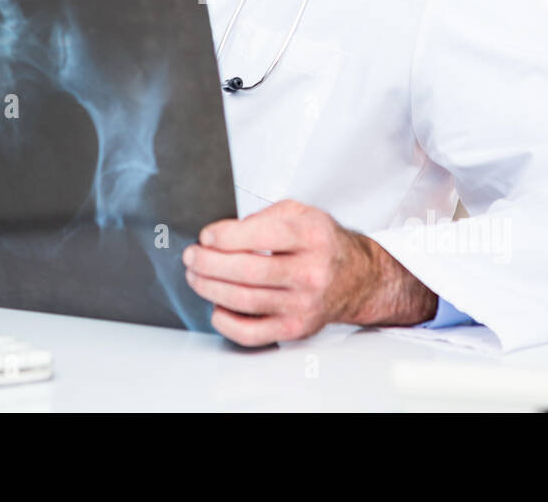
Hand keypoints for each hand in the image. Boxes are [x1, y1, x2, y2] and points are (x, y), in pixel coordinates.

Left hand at [182, 199, 436, 345]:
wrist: (356, 277)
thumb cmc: (322, 243)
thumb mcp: (299, 213)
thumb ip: (262, 218)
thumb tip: (221, 235)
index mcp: (311, 237)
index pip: (261, 236)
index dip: (225, 236)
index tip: (206, 236)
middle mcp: (310, 273)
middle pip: (247, 271)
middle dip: (209, 263)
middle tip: (192, 256)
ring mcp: (303, 305)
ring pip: (245, 301)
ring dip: (210, 288)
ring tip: (195, 276)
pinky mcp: (295, 329)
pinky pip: (252, 333)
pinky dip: (226, 322)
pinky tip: (216, 306)